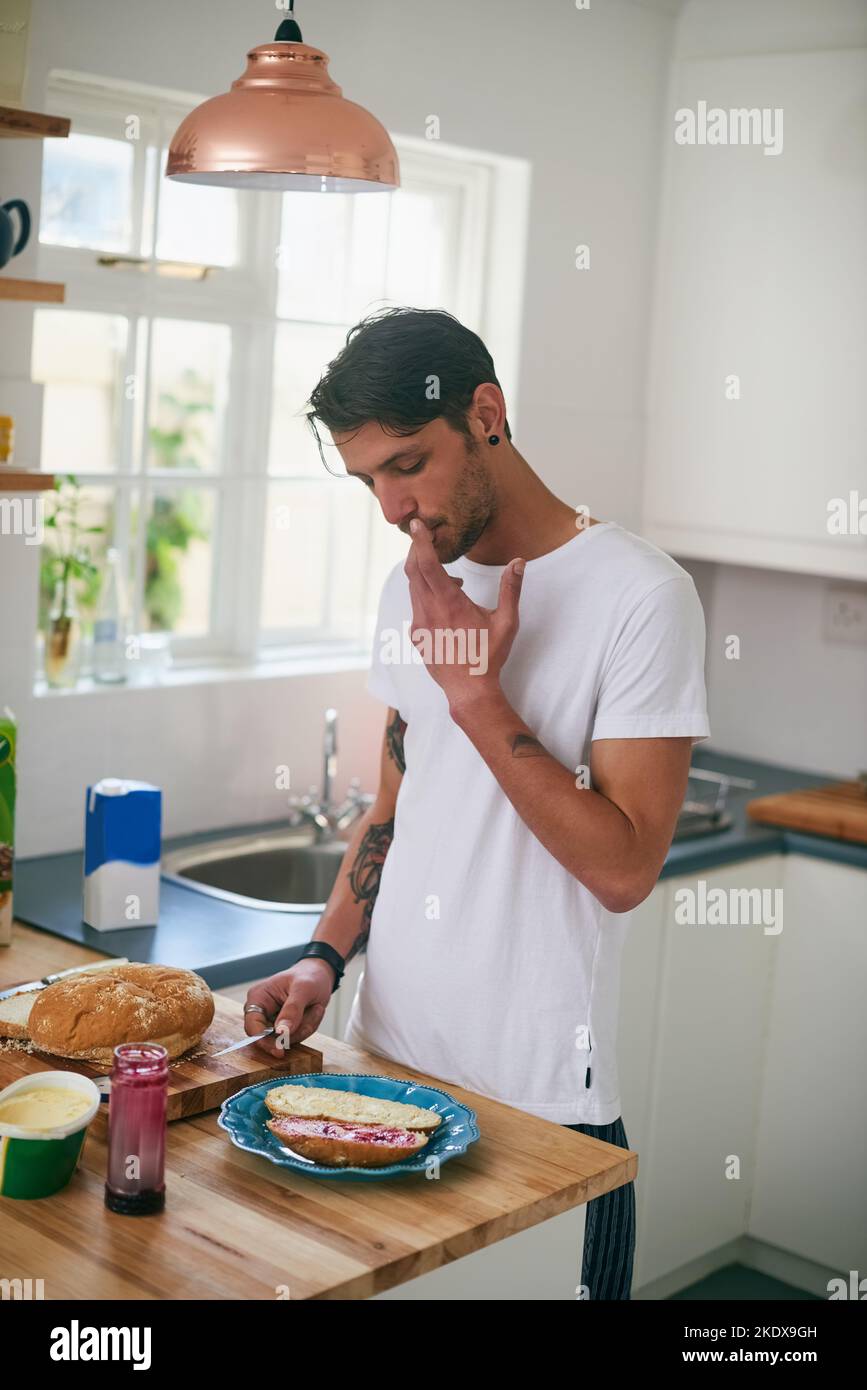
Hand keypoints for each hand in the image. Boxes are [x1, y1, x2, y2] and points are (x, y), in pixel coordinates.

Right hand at [243, 960, 333, 1059]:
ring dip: (304, 1027)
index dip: (263, 1040)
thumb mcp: (304, 989)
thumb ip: (292, 1010)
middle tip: (315, 1011)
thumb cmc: (309, 976)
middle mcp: (261, 1010)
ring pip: (284, 1040)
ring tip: (316, 1007)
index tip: (280, 1049)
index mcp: (258, 997)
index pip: (252, 1026)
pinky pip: (294, 1038)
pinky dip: (307, 1028)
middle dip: (294, 1030)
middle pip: (269, 1038)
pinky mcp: (283, 1028)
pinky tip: (313, 1012)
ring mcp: (272, 1021)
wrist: (320, 975)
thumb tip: (280, 1032)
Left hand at [405, 518, 523, 707]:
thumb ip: (511, 589)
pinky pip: (417, 607)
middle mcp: (428, 611)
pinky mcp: (417, 636)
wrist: (469, 691)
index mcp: (448, 603)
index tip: (417, 524)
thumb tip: (519, 562)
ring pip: (414, 589)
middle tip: (429, 539)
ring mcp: (419, 625)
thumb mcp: (506, 622)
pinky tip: (446, 604)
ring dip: (425, 575)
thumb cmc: (488, 657)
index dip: (420, 541)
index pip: (426, 563)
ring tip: (452, 579)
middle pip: (413, 571)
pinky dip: (426, 595)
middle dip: (418, 551)